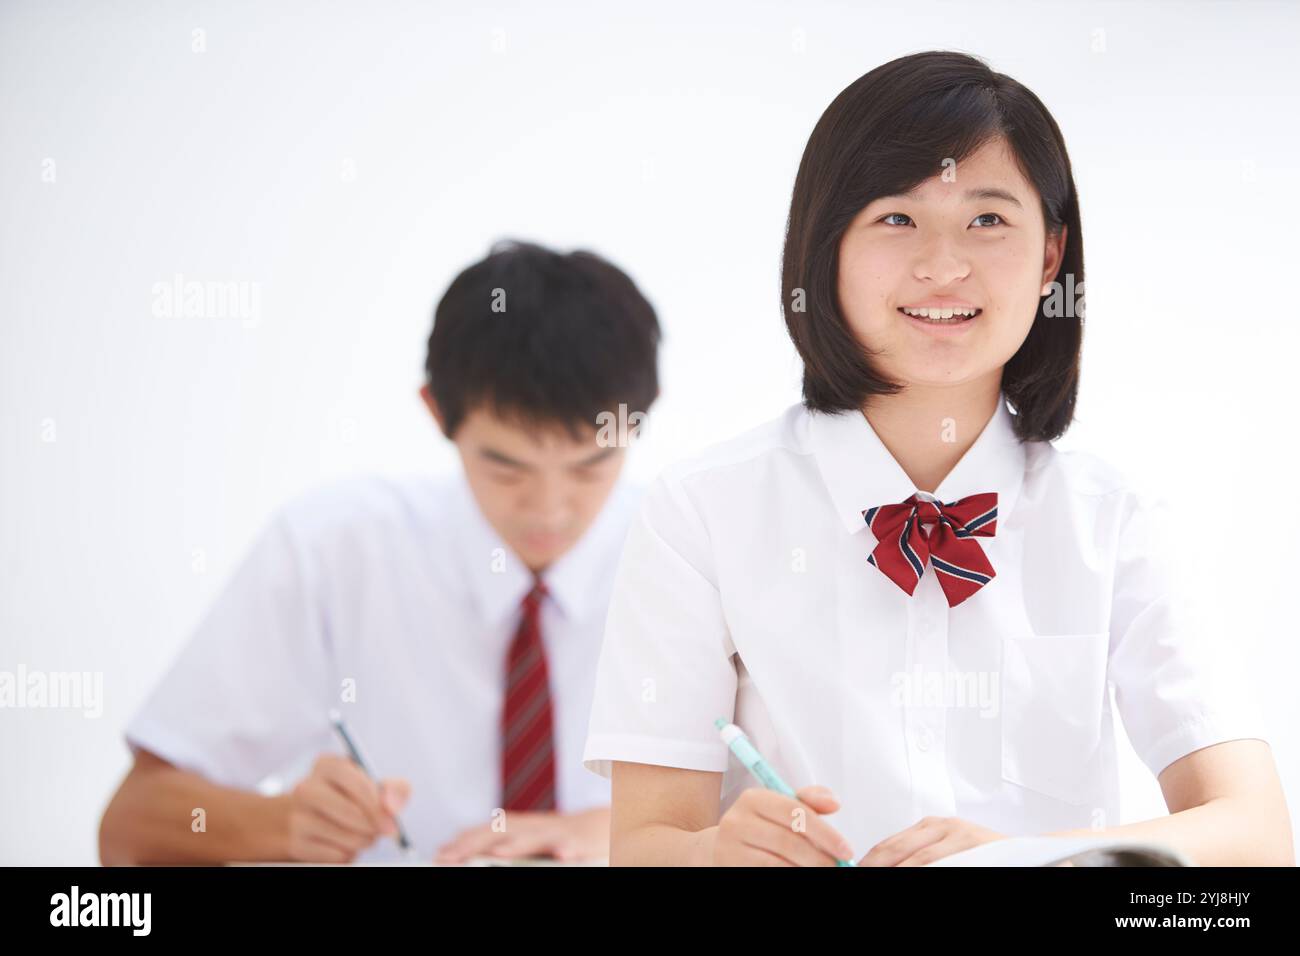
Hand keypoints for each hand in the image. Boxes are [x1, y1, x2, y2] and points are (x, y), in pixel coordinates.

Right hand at [283, 754, 410, 862]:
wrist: (309, 817)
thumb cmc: (349, 797)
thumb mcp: (373, 785)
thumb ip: (394, 790)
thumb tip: (392, 806)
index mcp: (328, 765)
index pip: (360, 786)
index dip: (380, 807)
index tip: (391, 821)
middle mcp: (307, 787)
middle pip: (353, 814)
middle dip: (373, 827)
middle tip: (379, 830)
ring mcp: (297, 815)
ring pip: (347, 838)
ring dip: (363, 841)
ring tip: (361, 834)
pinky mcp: (296, 842)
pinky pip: (335, 856)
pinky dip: (347, 854)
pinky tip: (343, 843)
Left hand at [435, 807, 609, 862]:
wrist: (602, 825)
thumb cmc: (557, 838)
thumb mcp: (524, 839)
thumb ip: (498, 839)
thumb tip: (458, 839)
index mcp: (518, 829)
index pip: (485, 833)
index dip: (463, 843)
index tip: (440, 856)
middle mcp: (534, 828)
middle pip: (503, 832)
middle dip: (477, 844)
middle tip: (454, 857)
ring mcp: (558, 834)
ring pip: (537, 838)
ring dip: (518, 845)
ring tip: (497, 855)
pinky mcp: (583, 841)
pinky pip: (576, 845)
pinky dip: (570, 849)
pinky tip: (563, 856)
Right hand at [712, 785, 854, 865]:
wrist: (724, 847)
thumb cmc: (763, 826)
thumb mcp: (783, 808)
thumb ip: (809, 801)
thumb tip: (834, 803)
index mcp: (753, 798)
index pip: (794, 812)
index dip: (824, 832)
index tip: (846, 850)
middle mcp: (737, 820)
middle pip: (788, 841)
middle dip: (819, 857)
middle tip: (837, 866)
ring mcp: (729, 847)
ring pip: (778, 863)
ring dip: (806, 869)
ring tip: (822, 871)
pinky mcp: (729, 866)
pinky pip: (767, 872)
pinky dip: (789, 874)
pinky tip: (802, 874)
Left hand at [857, 816, 1004, 865]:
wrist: (1028, 854)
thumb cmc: (981, 856)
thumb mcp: (945, 851)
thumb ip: (915, 857)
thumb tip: (878, 866)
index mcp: (929, 827)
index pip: (888, 846)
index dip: (869, 862)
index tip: (853, 872)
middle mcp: (943, 827)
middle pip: (898, 850)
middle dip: (876, 866)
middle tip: (860, 875)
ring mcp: (960, 837)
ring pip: (921, 860)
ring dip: (900, 871)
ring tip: (877, 877)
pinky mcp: (975, 846)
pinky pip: (944, 864)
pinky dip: (927, 871)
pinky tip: (915, 875)